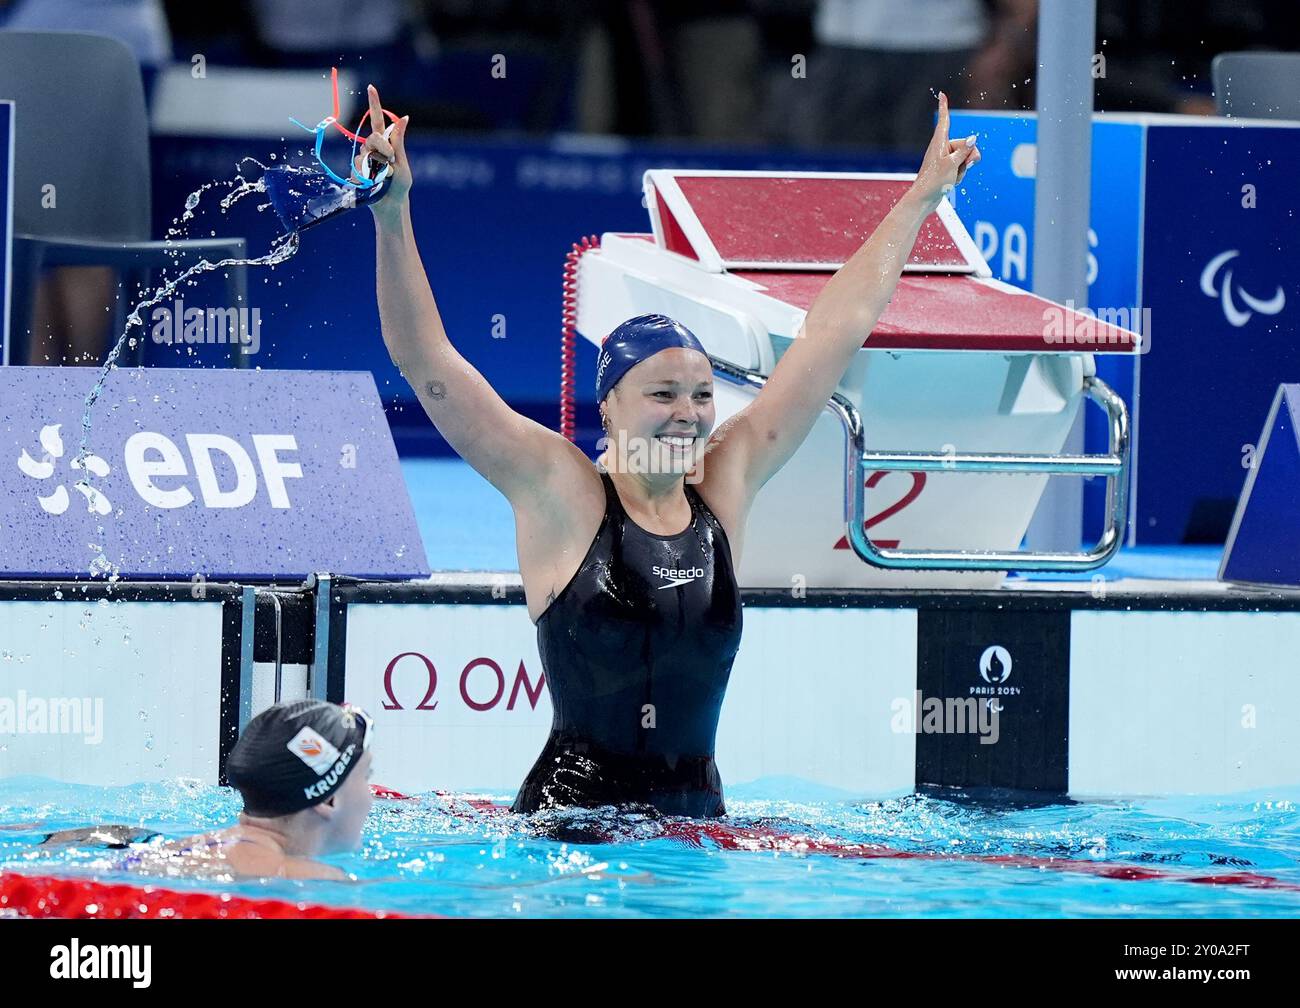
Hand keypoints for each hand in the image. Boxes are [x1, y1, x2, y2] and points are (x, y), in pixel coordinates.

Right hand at [357, 83, 411, 223]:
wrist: (391, 205)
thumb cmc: (400, 185)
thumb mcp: (402, 163)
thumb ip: (399, 141)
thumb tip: (404, 117)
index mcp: (385, 144)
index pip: (377, 120)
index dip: (374, 103)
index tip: (371, 87)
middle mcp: (371, 149)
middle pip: (371, 139)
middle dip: (382, 148)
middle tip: (391, 160)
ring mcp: (362, 161)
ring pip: (365, 155)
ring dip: (377, 166)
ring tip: (384, 178)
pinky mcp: (355, 173)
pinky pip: (358, 169)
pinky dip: (368, 176)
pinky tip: (373, 184)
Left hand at [909, 91, 980, 211]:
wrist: (924, 200)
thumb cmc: (934, 182)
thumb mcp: (953, 165)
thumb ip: (965, 151)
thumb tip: (974, 138)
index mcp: (939, 143)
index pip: (944, 121)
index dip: (944, 107)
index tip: (942, 94)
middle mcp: (942, 148)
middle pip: (965, 144)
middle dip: (970, 156)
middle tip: (966, 166)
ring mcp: (944, 159)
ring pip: (965, 158)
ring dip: (964, 169)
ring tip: (953, 177)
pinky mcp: (946, 169)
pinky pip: (960, 168)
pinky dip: (960, 175)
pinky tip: (952, 182)